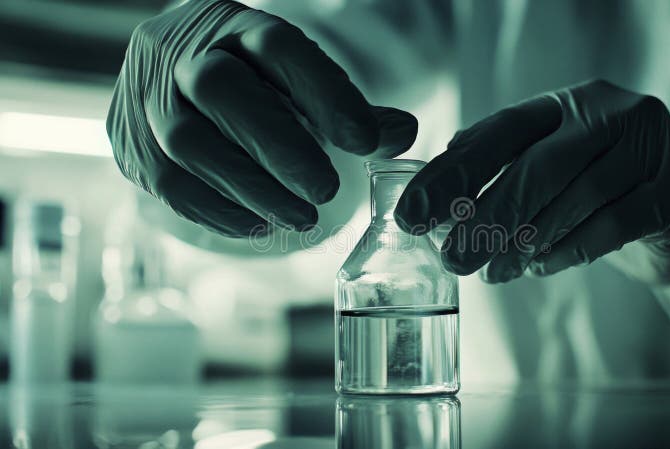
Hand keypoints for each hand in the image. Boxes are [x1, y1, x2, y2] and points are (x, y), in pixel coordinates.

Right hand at [108, 0, 416, 236]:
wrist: (176, 79)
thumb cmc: (253, 82)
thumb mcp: (299, 81)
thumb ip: (348, 108)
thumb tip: (402, 135)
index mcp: (235, 25)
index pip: (279, 47)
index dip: (324, 93)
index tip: (365, 142)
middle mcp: (181, 52)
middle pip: (221, 92)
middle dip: (279, 149)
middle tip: (327, 193)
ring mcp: (145, 95)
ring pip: (187, 144)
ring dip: (251, 190)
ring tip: (302, 220)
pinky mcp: (127, 141)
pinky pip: (166, 184)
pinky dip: (217, 211)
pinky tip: (257, 225)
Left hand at [396, 80, 669, 283]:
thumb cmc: (600, 182)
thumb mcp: (551, 161)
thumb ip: (500, 165)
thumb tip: (435, 188)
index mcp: (566, 103)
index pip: (500, 132)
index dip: (453, 174)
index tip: (414, 214)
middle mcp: (609, 114)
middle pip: (537, 166)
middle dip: (487, 217)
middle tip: (453, 259)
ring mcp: (648, 149)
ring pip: (574, 197)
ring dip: (525, 241)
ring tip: (492, 271)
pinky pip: (612, 225)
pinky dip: (569, 250)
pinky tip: (539, 267)